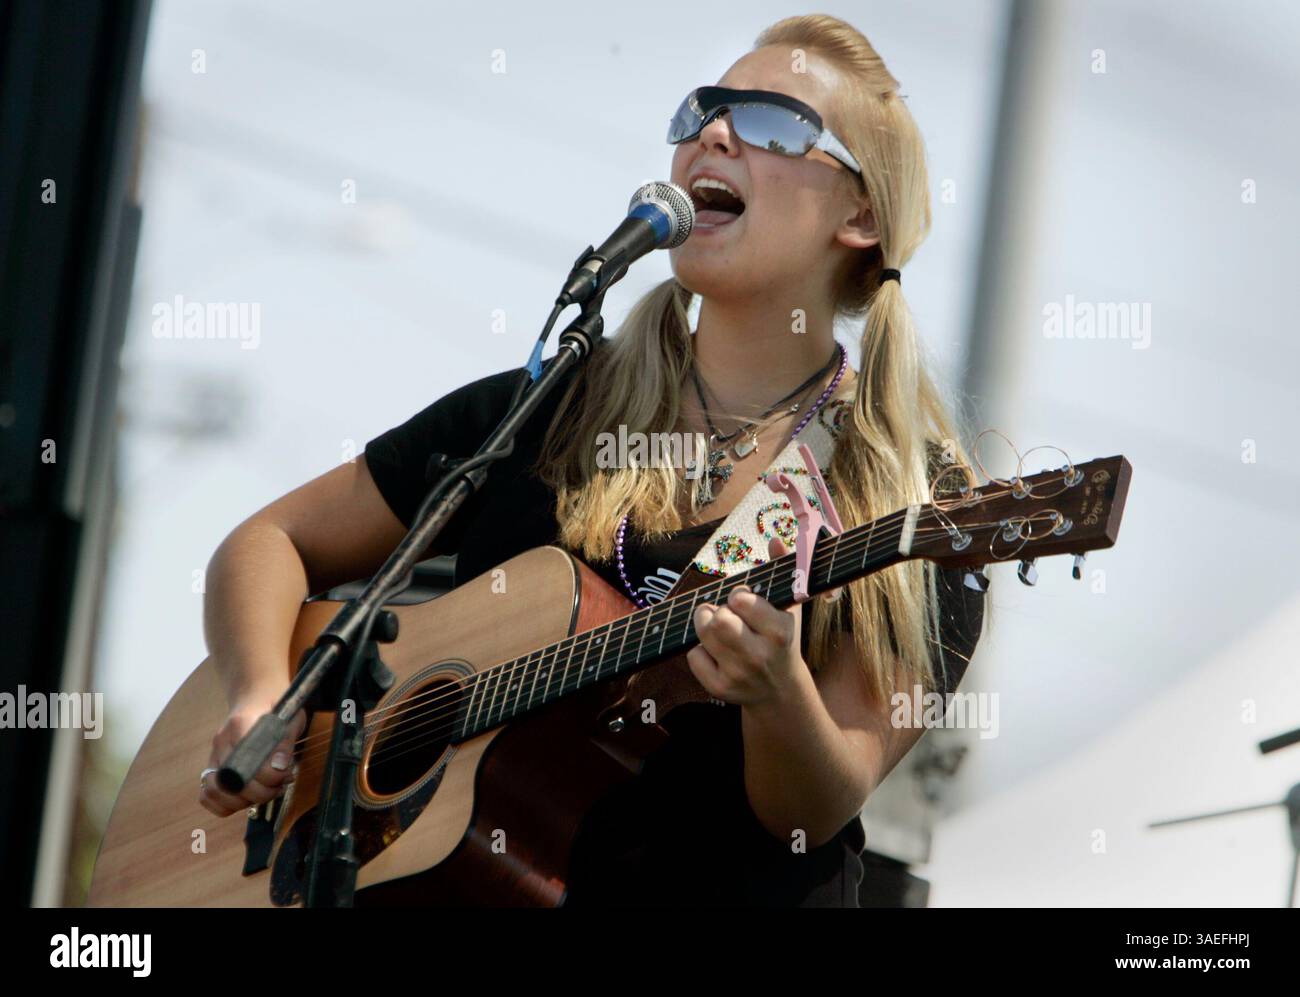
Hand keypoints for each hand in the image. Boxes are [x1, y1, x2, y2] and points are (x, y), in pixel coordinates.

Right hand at [200, 686, 305, 817]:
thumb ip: (285, 742)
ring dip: (244, 801)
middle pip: (231, 782)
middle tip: (280, 785)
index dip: (268, 776)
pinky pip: (207, 795)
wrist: (257, 697)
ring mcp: (214, 755)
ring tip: (265, 791)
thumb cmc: (275, 708)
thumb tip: (279, 766)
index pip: (246, 760)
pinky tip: (246, 797)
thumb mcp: (290, 718)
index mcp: (240, 724)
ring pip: (216, 792)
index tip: (286, 773)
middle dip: (261, 792)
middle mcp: (222, 742)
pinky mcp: (212, 767)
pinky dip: (225, 804)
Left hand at [687, 537, 809, 707]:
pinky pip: (694, 657)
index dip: (737, 595)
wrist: (781, 692)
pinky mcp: (720, 689)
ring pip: (703, 635)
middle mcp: (760, 656)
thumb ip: (783, 570)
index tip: (742, 600)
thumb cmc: (782, 641)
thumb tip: (775, 539)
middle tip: (723, 612)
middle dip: (715, 609)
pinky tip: (715, 652)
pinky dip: (699, 650)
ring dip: (704, 624)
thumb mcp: (789, 609)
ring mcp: (739, 675)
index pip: (742, 601)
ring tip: (716, 626)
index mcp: (780, 632)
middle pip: (718, 620)